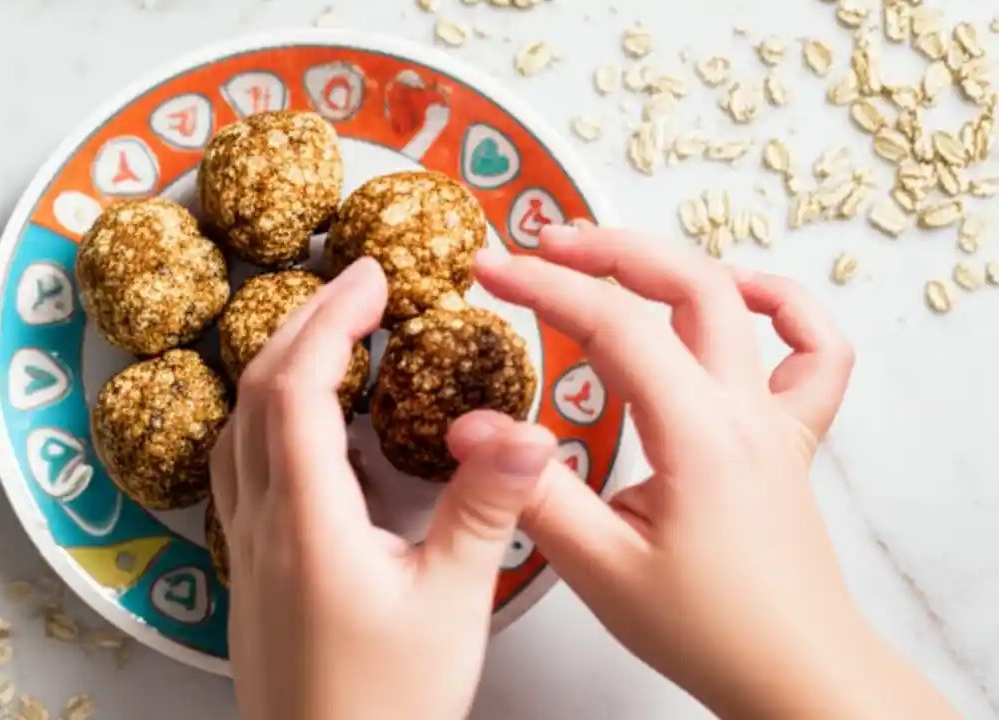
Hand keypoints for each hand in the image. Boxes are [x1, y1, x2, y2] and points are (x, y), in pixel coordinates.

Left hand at [211, 258, 556, 719]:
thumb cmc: (387, 706)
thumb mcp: (452, 604)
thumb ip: (485, 508)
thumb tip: (528, 429)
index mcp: (307, 524)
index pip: (297, 389)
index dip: (330, 320)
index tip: (373, 277)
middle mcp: (261, 525)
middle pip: (258, 394)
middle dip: (304, 324)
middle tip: (359, 287)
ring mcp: (247, 549)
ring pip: (240, 429)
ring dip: (281, 367)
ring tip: (334, 338)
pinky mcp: (252, 572)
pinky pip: (243, 469)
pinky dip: (272, 419)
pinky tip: (312, 431)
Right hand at [467, 226, 953, 718]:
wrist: (794, 674)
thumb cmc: (709, 630)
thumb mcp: (600, 569)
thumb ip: (533, 493)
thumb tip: (470, 431)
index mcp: (697, 435)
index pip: (616, 326)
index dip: (545, 287)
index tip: (490, 269)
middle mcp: (744, 412)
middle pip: (688, 285)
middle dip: (609, 249)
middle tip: (542, 244)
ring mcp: (776, 420)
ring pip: (743, 304)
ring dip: (676, 265)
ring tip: (617, 256)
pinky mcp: (791, 440)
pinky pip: (818, 353)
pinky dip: (783, 308)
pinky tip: (743, 299)